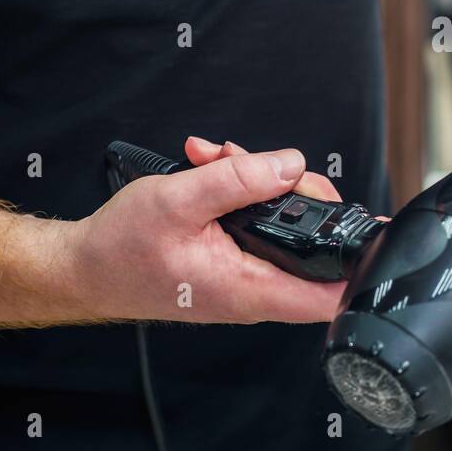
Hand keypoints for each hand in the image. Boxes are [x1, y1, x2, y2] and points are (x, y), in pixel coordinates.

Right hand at [63, 136, 344, 323]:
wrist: (83, 267)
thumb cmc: (120, 248)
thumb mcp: (178, 200)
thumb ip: (237, 181)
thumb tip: (289, 165)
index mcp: (249, 286)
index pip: (330, 293)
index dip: (358, 263)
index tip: (368, 229)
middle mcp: (255, 288)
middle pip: (314, 246)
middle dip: (299, 194)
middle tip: (267, 166)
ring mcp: (246, 275)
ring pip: (284, 227)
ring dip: (261, 183)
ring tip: (221, 158)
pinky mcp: (234, 260)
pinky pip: (257, 222)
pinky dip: (240, 190)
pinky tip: (212, 167)